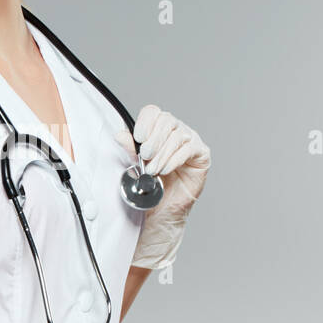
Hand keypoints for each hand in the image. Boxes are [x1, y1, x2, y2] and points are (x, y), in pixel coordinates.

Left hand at [114, 104, 210, 268]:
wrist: (161, 210)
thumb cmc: (149, 186)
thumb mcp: (134, 166)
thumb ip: (129, 150)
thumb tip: (120, 135)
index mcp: (157, 128)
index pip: (153, 112)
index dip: (146, 122)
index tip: (139, 137)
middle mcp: (176, 130)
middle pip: (166, 121)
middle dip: (153, 140)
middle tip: (145, 157)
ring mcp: (191, 141)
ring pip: (177, 136)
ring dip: (162, 154)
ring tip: (153, 170)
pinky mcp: (201, 154)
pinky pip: (189, 149)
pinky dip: (174, 159)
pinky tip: (165, 170)